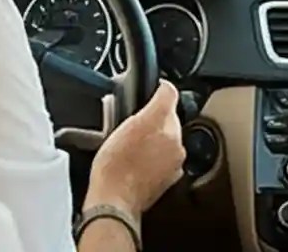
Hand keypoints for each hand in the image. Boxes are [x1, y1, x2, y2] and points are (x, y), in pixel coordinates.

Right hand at [84, 81, 184, 218]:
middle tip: (136, 124)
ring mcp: (175, 159)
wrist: (115, 199)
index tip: (154, 89)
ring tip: (135, 144)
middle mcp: (175, 140)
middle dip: (156, 118)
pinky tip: (139, 159)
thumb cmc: (112, 166)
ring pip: (168, 136)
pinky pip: (166, 155)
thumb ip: (144, 105)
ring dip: (157, 136)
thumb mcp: (120, 125)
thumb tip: (159, 89)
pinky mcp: (173, 174)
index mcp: (163, 122)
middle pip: (169, 117)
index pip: (169, 93)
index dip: (159, 88)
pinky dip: (157, 154)